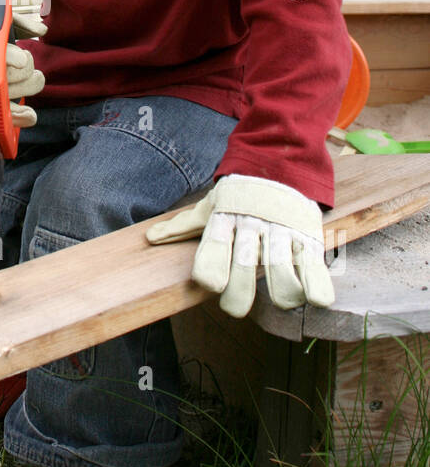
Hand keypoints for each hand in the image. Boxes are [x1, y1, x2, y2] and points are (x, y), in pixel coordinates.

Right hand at [0, 4, 46, 125]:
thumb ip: (17, 22)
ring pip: (1, 96)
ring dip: (26, 89)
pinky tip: (30, 115)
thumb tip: (42, 30)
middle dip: (25, 71)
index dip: (6, 57)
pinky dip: (14, 117)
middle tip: (28, 61)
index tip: (22, 59)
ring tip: (35, 77)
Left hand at [145, 174, 332, 318]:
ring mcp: (282, 229)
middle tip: (235, 308)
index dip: (210, 274)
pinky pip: (314, 265)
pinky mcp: (308, 233)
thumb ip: (182, 227)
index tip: (212, 285)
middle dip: (239, 296)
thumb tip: (149, 238)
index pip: (212, 251)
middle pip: (243, 267)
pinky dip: (316, 287)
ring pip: (281, 270)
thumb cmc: (238, 192)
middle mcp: (252, 225)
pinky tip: (316, 300)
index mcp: (225, 219)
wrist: (278, 158)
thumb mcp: (209, 206)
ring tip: (281, 300)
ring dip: (282, 294)